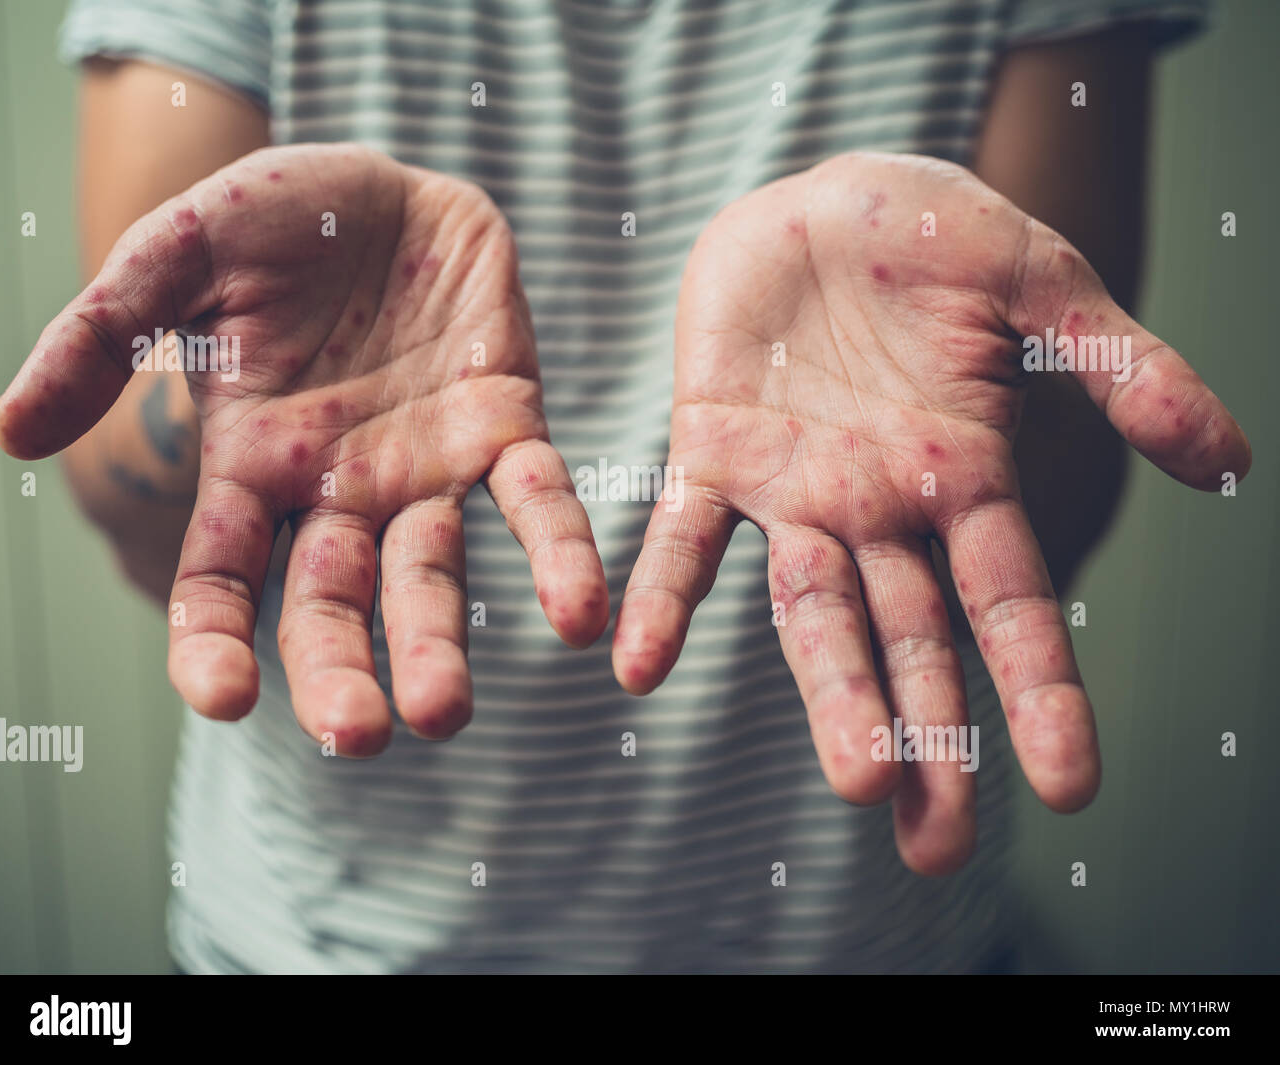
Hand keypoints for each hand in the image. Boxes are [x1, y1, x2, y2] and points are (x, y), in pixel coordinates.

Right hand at [0, 143, 607, 753]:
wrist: (392, 185)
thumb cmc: (276, 222)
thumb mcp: (176, 256)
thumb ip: (104, 335)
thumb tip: (11, 433)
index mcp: (251, 465)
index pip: (221, 579)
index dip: (214, 641)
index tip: (222, 698)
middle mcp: (339, 489)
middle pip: (333, 603)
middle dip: (342, 672)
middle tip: (360, 737)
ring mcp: (425, 469)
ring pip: (431, 575)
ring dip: (441, 644)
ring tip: (446, 712)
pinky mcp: (505, 427)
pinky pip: (536, 501)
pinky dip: (557, 554)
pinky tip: (580, 614)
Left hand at [612, 152, 1249, 872]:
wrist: (817, 198)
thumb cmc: (934, 238)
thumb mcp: (1040, 287)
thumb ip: (1122, 369)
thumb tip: (1230, 462)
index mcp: (963, 480)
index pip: (1008, 604)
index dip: (1038, 690)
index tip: (1068, 786)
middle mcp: (879, 509)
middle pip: (909, 642)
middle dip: (924, 736)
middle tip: (930, 845)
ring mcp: (793, 490)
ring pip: (808, 612)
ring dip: (827, 692)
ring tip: (854, 780)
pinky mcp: (711, 452)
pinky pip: (682, 537)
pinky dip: (662, 598)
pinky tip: (636, 664)